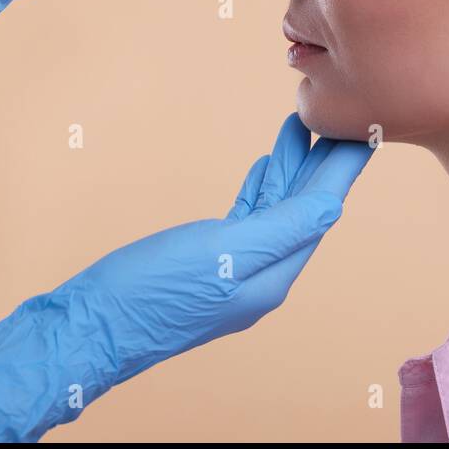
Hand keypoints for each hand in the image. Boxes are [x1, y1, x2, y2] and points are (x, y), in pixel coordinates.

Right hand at [0, 114, 372, 441]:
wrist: (84, 329)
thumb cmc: (148, 292)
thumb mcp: (222, 253)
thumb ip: (281, 228)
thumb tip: (331, 206)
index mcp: (272, 275)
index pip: (319, 210)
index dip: (341, 169)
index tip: (363, 131)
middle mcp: (262, 275)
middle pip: (304, 208)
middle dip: (323, 163)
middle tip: (341, 119)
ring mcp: (234, 270)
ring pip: (276, 209)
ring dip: (290, 168)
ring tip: (300, 126)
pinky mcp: (208, 263)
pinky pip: (248, 217)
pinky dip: (260, 188)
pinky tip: (265, 166)